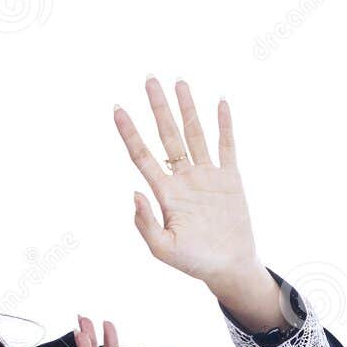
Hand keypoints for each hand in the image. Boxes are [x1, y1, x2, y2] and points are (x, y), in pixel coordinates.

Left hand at [114, 78, 261, 290]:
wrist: (229, 266)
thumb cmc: (195, 262)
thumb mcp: (163, 249)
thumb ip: (146, 223)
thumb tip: (134, 193)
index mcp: (165, 193)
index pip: (142, 155)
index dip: (129, 132)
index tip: (117, 109)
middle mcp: (183, 179)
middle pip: (167, 135)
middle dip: (158, 108)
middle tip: (149, 79)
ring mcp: (207, 176)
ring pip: (194, 134)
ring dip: (187, 109)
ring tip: (179, 82)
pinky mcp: (230, 179)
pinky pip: (226, 147)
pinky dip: (224, 125)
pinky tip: (220, 103)